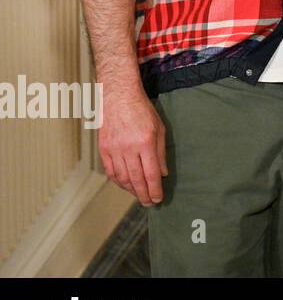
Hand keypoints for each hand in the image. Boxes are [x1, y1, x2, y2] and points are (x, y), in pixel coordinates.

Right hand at [99, 83, 167, 206]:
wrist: (118, 96)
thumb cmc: (142, 110)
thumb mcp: (159, 128)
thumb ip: (160, 153)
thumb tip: (162, 174)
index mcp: (145, 143)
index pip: (150, 174)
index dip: (154, 189)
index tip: (158, 199)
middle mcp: (128, 148)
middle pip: (136, 179)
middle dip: (143, 194)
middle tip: (149, 203)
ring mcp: (114, 149)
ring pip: (122, 178)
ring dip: (131, 190)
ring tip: (139, 195)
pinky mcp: (103, 148)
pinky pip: (110, 171)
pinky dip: (118, 181)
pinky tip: (125, 185)